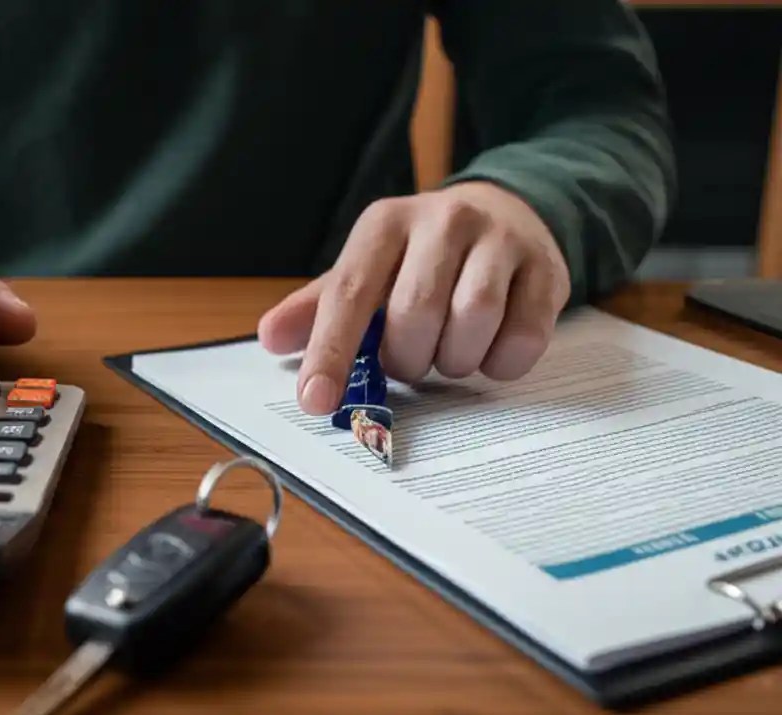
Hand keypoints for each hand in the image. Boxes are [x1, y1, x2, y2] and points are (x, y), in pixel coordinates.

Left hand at [258, 181, 570, 414]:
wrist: (506, 212)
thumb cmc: (421, 257)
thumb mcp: (367, 270)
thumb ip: (320, 307)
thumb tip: (270, 338)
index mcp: (385, 224)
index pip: (349, 292)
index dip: (330, 352)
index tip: (315, 401)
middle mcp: (442, 220)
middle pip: (415, 312)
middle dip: (407, 358)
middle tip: (410, 360)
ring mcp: (500, 239)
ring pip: (473, 319)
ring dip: (454, 360)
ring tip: (448, 354)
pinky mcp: (547, 267)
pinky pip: (523, 336)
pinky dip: (500, 363)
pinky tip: (489, 352)